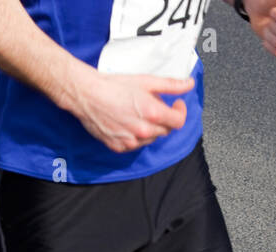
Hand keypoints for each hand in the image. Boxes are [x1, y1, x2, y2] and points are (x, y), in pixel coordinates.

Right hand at [65, 67, 195, 153]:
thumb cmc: (113, 86)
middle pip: (165, 130)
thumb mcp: (146, 81)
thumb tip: (188, 84)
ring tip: (137, 112)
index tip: (176, 104)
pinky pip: (135, 144)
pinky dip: (136, 135)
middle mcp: (143, 131)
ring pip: (151, 138)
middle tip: (153, 104)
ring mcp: (131, 141)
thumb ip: (171, 85)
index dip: (180, 112)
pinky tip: (127, 122)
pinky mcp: (119, 147)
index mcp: (153, 113)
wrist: (87, 95)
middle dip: (164, 118)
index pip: (178, 121)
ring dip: (150, 128)